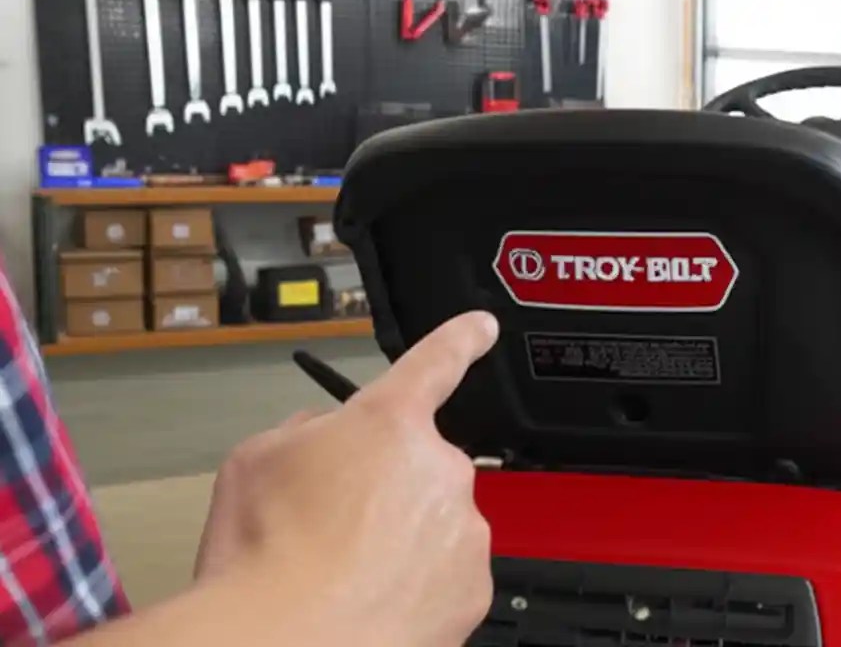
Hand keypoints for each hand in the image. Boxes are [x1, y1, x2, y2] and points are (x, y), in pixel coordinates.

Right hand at [193, 311, 498, 646]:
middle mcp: (440, 469)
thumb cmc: (263, 557)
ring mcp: (463, 532)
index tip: (482, 328)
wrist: (286, 644)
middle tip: (333, 525)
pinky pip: (446, 576)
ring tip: (341, 573)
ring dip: (400, 540)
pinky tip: (367, 603)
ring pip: (434, 523)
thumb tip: (327, 438)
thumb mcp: (255, 460)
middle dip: (385, 487)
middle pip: (418, 465)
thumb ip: (305, 431)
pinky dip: (415, 587)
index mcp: (390, 423)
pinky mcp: (472, 589)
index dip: (460, 340)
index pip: (435, 362)